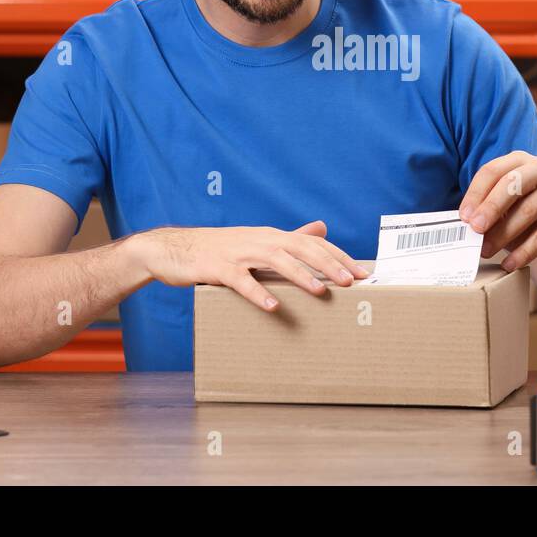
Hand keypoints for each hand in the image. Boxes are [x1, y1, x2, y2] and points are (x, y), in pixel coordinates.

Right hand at [141, 221, 369, 311]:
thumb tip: (322, 229)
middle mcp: (260, 240)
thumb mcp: (258, 243)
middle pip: (301, 248)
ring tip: (321, 292)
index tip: (363, 272)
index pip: (313, 243)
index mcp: (272, 236)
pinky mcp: (218, 268)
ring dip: (300, 275)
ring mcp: (238, 253)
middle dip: (329, 264)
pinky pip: (241, 281)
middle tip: (352, 282)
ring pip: (276, 261)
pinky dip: (257, 293)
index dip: (339, 256)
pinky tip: (272, 307)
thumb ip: (290, 239)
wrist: (173, 250)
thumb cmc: (219, 250)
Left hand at [458, 152, 536, 274]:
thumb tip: (465, 224)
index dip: (475, 194)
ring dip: (504, 234)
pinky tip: (510, 263)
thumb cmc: (533, 222)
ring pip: (528, 209)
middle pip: (512, 183)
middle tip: (474, 230)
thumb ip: (489, 212)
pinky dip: (525, 251)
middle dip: (490, 207)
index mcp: (521, 161)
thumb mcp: (508, 212)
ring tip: (487, 251)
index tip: (463, 217)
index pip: (493, 171)